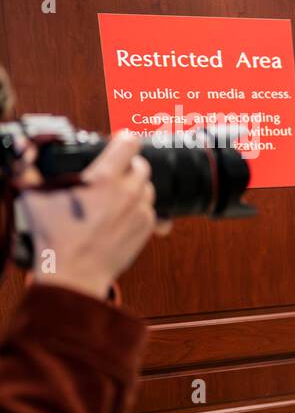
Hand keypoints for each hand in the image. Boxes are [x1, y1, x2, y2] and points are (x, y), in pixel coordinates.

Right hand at [17, 130, 170, 299]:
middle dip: (129, 164)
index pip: (129, 144)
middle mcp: (128, 192)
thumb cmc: (53, 236)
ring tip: (115, 195)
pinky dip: (139, 208)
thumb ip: (29, 168)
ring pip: (148, 187)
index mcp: (104, 179)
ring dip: (135, 186)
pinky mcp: (147, 228)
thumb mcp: (34, 197)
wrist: (74, 273)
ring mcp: (140, 211)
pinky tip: (120, 213)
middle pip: (142, 165)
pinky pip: (150, 209)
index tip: (118, 140)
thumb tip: (25, 148)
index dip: (123, 139)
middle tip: (113, 171)